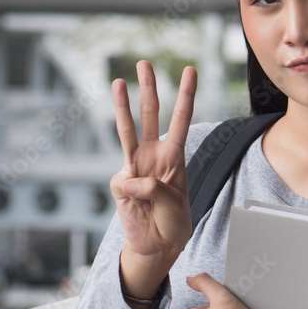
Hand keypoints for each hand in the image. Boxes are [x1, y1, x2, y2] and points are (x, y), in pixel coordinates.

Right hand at [111, 61, 196, 299]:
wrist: (156, 245)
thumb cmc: (172, 223)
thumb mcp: (174, 205)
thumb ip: (154, 189)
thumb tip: (127, 178)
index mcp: (174, 157)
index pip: (180, 120)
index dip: (186, 95)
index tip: (190, 70)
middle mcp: (153, 155)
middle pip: (150, 115)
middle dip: (148, 88)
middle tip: (144, 63)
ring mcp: (134, 166)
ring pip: (126, 130)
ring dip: (122, 105)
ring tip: (117, 81)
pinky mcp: (119, 183)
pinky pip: (123, 182)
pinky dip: (131, 194)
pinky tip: (138, 208)